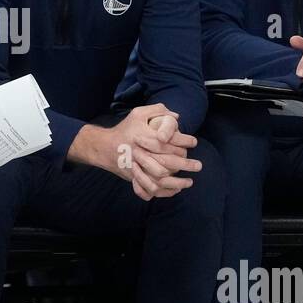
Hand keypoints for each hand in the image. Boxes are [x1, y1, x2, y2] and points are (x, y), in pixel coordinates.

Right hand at [81, 103, 200, 200]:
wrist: (104, 147)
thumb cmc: (125, 129)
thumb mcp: (138, 114)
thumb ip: (157, 110)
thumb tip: (177, 116)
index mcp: (144, 137)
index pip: (169, 141)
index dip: (185, 142)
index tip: (194, 142)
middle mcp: (141, 153)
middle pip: (167, 162)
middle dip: (185, 164)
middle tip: (199, 165)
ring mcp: (137, 168)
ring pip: (159, 180)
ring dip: (176, 183)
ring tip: (189, 182)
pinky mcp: (134, 177)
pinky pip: (150, 189)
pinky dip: (163, 192)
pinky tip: (175, 190)